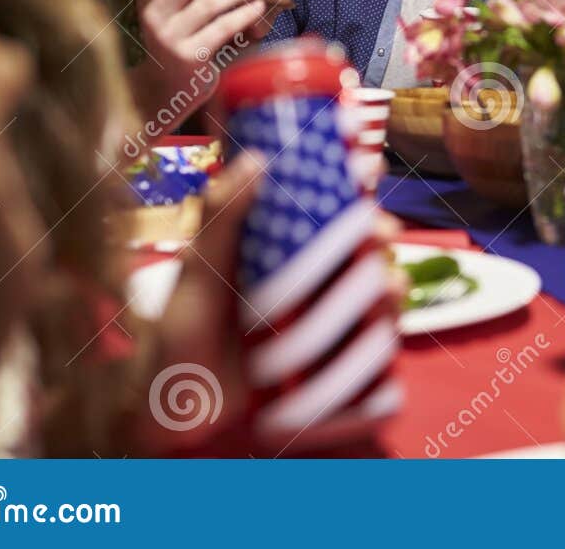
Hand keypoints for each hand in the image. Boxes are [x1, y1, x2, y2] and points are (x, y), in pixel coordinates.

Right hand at [134, 0, 267, 113]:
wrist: (168, 90)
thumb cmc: (179, 40)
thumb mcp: (169, 12)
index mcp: (145, 1)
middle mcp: (153, 18)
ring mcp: (170, 39)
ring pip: (209, 3)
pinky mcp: (189, 58)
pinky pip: (223, 28)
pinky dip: (245, 14)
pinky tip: (258, 6)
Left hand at [139, 155, 403, 451]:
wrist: (174, 407)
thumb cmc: (179, 331)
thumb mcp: (197, 270)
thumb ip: (222, 216)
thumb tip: (257, 156)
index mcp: (269, 240)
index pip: (316, 197)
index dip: (348, 177)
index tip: (369, 167)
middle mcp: (298, 270)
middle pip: (355, 239)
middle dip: (378, 230)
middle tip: (383, 233)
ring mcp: (314, 310)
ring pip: (369, 284)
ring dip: (389, 278)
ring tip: (391, 287)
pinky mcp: (325, 349)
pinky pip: (366, 332)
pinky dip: (385, 325)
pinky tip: (388, 324)